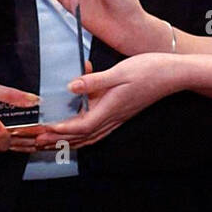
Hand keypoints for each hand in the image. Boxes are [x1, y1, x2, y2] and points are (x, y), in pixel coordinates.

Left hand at [9, 54, 175, 150]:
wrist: (173, 75)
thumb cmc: (149, 69)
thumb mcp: (119, 71)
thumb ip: (94, 80)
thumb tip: (71, 86)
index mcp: (111, 107)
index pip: (82, 125)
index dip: (63, 129)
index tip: (46, 128)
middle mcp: (114, 117)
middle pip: (83, 135)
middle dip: (59, 139)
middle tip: (38, 141)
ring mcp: (118, 117)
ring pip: (91, 135)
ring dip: (70, 140)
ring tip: (51, 142)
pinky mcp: (122, 114)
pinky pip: (99, 130)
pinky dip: (84, 135)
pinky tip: (77, 133)